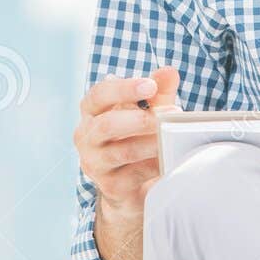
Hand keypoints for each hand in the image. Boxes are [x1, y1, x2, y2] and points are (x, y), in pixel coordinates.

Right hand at [72, 65, 180, 219]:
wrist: (128, 187)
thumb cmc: (136, 138)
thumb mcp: (147, 111)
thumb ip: (158, 91)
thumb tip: (169, 72)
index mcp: (91, 112)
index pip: (99, 95)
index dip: (123, 88)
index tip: (150, 85)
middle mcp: (86, 137)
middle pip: (106, 125)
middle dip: (140, 119)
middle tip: (171, 113)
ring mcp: (95, 163)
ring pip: (122, 151)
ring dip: (151, 143)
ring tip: (172, 136)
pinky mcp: (110, 186)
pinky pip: (134, 174)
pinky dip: (155, 165)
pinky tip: (170, 158)